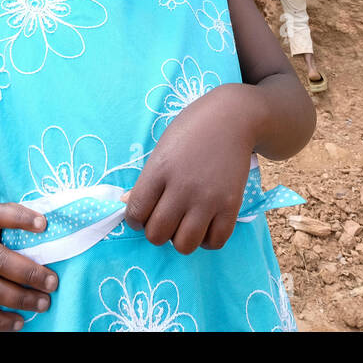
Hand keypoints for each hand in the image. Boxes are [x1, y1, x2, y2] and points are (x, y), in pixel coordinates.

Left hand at [124, 84, 260, 253]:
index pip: (136, 213)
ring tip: (186, 224)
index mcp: (159, 170)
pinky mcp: (231, 205)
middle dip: (156, 231)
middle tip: (166, 218)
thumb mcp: (163, 148)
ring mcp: (208, 199)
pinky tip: (206, 225)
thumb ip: (148, 179)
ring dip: (181, 239)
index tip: (143, 215)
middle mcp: (182, 188)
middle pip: (157, 235)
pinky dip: (208, 240)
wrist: (234, 117)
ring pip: (184, 245)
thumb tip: (129, 204)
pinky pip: (215, 242)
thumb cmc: (193, 129)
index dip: (135, 220)